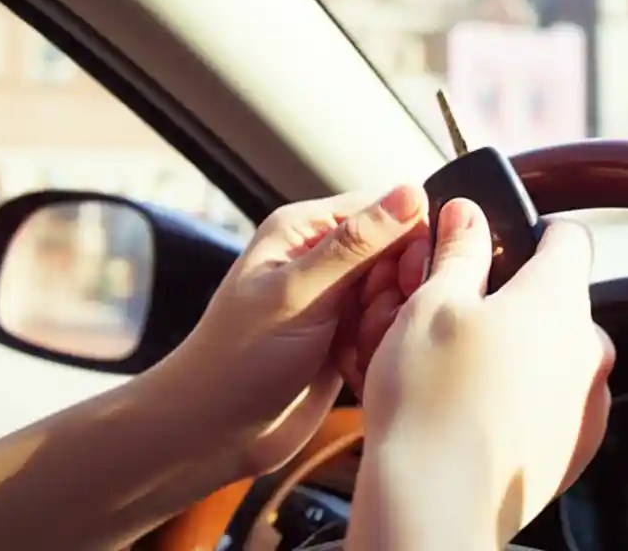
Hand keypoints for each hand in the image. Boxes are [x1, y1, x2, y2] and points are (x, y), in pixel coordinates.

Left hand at [155, 185, 429, 474]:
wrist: (215, 435)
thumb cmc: (239, 360)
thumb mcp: (300, 293)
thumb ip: (357, 244)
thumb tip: (412, 192)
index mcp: (306, 229)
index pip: (387, 209)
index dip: (409, 240)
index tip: (406, 278)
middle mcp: (324, 257)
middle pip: (400, 254)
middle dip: (398, 289)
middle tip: (375, 321)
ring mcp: (338, 299)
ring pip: (400, 295)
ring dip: (391, 323)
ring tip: (360, 349)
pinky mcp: (348, 337)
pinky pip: (390, 329)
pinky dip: (384, 347)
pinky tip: (359, 368)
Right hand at [349, 198, 614, 549]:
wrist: (437, 503)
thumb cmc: (428, 401)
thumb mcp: (430, 305)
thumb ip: (459, 251)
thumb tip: (468, 215)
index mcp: (559, 298)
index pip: (570, 237)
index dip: (534, 231)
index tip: (504, 242)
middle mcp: (588, 346)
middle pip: (562, 300)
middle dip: (518, 301)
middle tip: (462, 318)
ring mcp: (589, 399)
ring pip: (559, 353)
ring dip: (524, 352)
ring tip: (464, 372)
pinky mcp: (579, 445)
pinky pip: (559, 401)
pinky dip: (530, 398)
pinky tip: (481, 411)